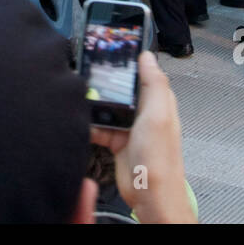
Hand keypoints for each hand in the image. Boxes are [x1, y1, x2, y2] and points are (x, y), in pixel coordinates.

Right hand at [91, 52, 194, 223]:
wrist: (149, 195)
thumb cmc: (160, 159)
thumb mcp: (158, 114)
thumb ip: (154, 84)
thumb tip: (148, 56)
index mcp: (158, 101)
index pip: (144, 72)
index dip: (129, 61)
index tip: (111, 50)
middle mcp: (145, 112)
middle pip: (121, 88)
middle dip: (106, 83)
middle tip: (90, 77)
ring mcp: (130, 127)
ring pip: (108, 106)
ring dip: (96, 105)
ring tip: (83, 99)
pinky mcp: (117, 141)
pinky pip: (99, 126)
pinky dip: (90, 125)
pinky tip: (83, 123)